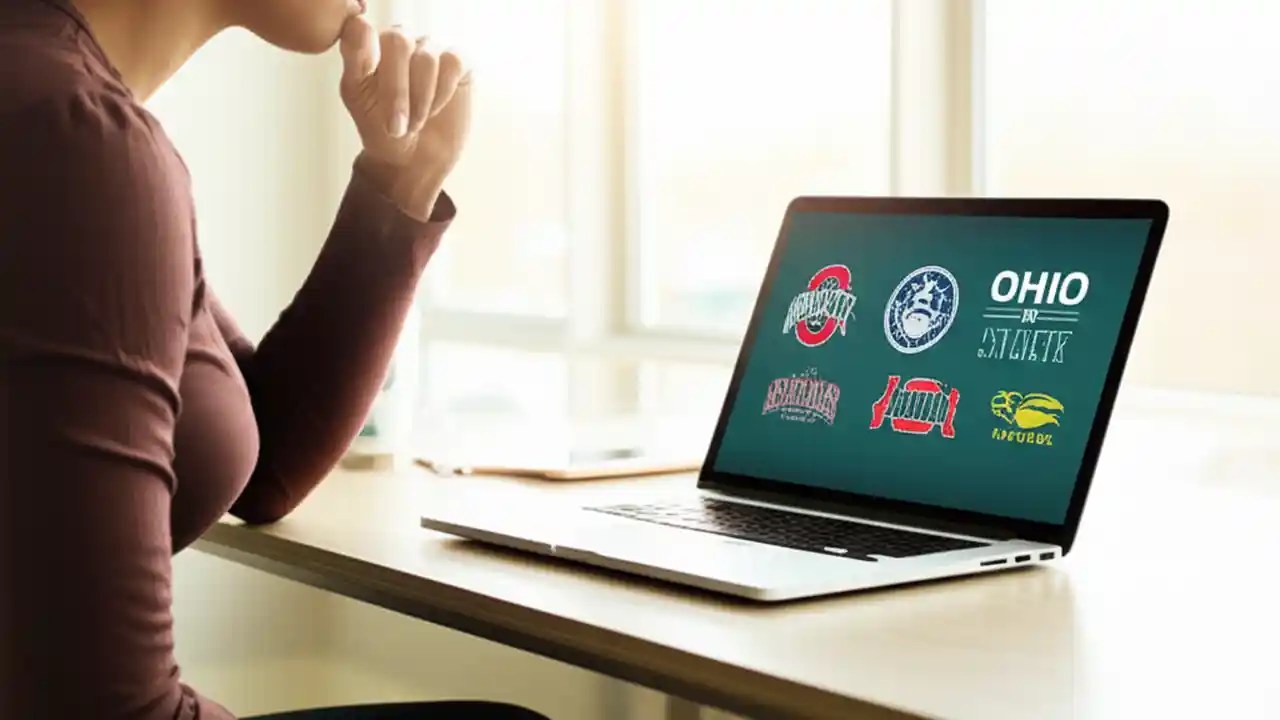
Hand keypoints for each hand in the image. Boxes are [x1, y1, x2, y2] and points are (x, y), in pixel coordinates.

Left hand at [339, 16, 471, 219]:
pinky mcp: (459, 62)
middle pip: (398, 42)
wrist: (413, 159)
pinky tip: (435, 110)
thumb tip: (360, 23)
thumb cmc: (382, 127)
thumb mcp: (358, 95)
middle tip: (395, 126)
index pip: (363, 28)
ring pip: (427, 58)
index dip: (364, 48)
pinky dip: (443, 92)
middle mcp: (402, 39)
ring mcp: (431, 49)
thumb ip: (355, 57)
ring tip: (415, 124)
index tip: (365, 78)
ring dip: (420, 98)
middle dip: (396, 90)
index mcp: (371, 43)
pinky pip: (453, 63)